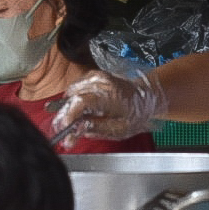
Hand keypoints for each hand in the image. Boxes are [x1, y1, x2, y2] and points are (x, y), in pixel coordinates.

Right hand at [53, 70, 167, 146]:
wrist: (144, 98)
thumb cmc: (135, 114)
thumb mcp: (120, 129)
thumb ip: (97, 128)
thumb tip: (78, 129)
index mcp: (110, 95)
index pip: (81, 101)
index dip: (69, 115)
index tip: (64, 128)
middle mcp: (101, 82)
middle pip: (73, 98)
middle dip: (66, 117)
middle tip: (64, 133)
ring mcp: (96, 77)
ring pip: (71, 93)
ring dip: (68, 110)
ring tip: (72, 125)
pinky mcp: (91, 76)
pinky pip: (75, 89)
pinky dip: (73, 102)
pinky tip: (78, 113)